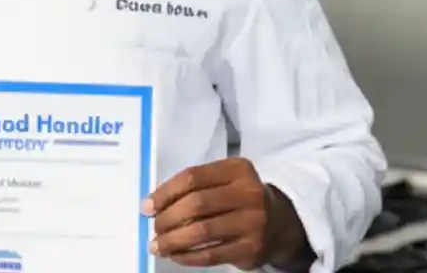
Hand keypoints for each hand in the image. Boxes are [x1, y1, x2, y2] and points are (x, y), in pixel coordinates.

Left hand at [143, 157, 312, 270]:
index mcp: (237, 169)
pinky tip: (176, 256)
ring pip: (202, 231)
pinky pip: (211, 254)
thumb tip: (153, 205)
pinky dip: (188, 257)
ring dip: (173, 240)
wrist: (280, 223)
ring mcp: (252, 221)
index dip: (165, 193)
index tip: (147, 206)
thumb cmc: (240, 198)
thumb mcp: (225, 180)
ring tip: (158, 245)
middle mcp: (248, 193)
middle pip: (196, 204)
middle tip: (154, 227)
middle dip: (167, 218)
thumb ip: (195, 186)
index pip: (192, 177)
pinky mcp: (251, 248)